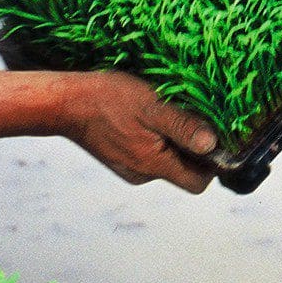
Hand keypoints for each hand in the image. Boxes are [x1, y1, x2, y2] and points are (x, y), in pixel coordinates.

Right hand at [60, 71, 218, 192]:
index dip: (212, 163)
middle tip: (190, 115)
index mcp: (154, 165)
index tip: (215, 136)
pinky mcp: (120, 161)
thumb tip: (213, 145)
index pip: (198, 182)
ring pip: (165, 161)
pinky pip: (148, 155)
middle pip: (183, 171)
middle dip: (192, 147)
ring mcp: (130, 170)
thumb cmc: (109, 99)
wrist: (66, 103)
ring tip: (164, 112)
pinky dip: (154, 139)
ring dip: (172, 141)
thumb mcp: (152, 105)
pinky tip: (145, 118)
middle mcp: (143, 175)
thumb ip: (183, 126)